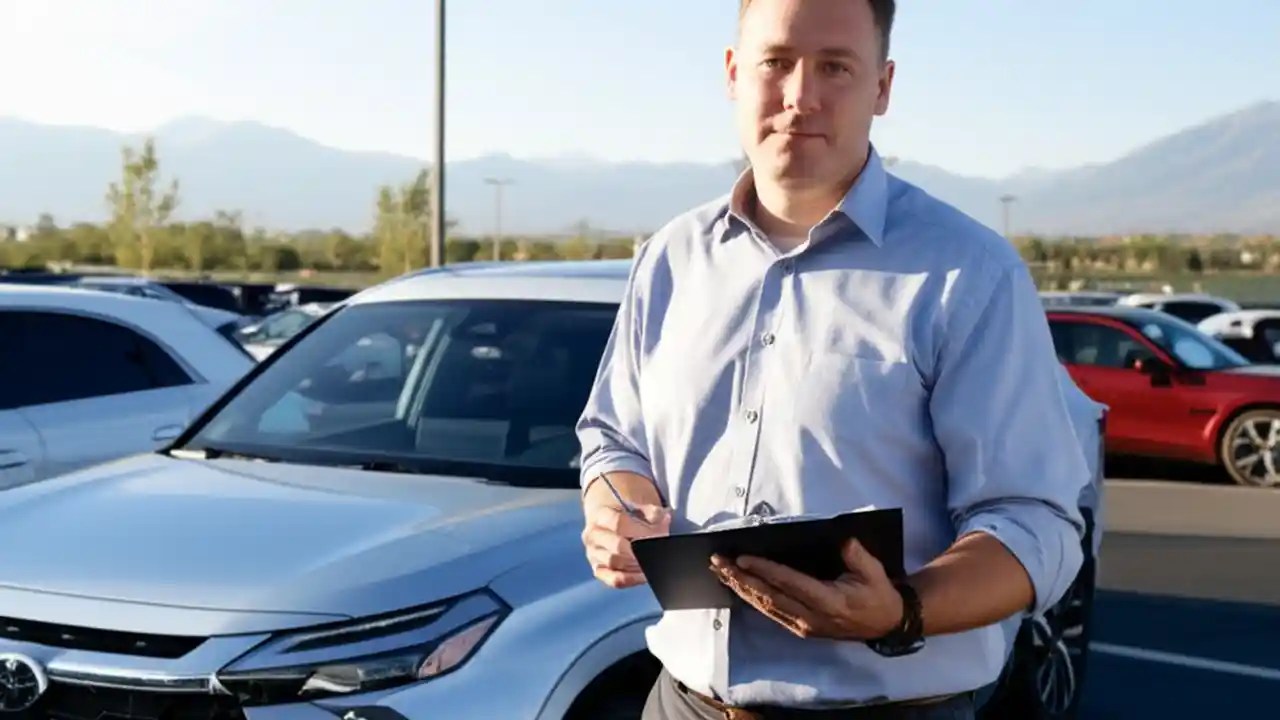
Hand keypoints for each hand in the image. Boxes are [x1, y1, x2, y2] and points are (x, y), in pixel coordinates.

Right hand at [582, 503, 670, 587]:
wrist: (608, 523)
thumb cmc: (626, 516)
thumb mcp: (637, 507)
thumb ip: (651, 511)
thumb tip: (663, 517)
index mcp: (600, 515)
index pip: (618, 523)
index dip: (639, 529)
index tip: (657, 533)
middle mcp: (593, 535)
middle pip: (617, 545)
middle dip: (640, 549)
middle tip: (655, 548)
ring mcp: (594, 554)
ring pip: (615, 563)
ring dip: (637, 563)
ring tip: (651, 559)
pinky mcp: (599, 570)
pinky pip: (615, 580)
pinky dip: (632, 578)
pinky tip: (645, 573)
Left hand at [711, 538, 903, 640]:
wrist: (885, 624)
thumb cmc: (877, 594)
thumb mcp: (872, 570)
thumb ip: (854, 553)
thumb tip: (839, 536)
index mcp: (828, 602)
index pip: (788, 583)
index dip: (764, 571)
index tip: (742, 558)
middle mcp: (811, 617)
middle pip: (768, 597)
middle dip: (741, 579)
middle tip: (719, 562)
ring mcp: (803, 626)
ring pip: (765, 606)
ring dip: (741, 588)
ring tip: (720, 572)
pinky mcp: (799, 628)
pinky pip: (770, 612)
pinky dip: (751, 598)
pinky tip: (737, 587)